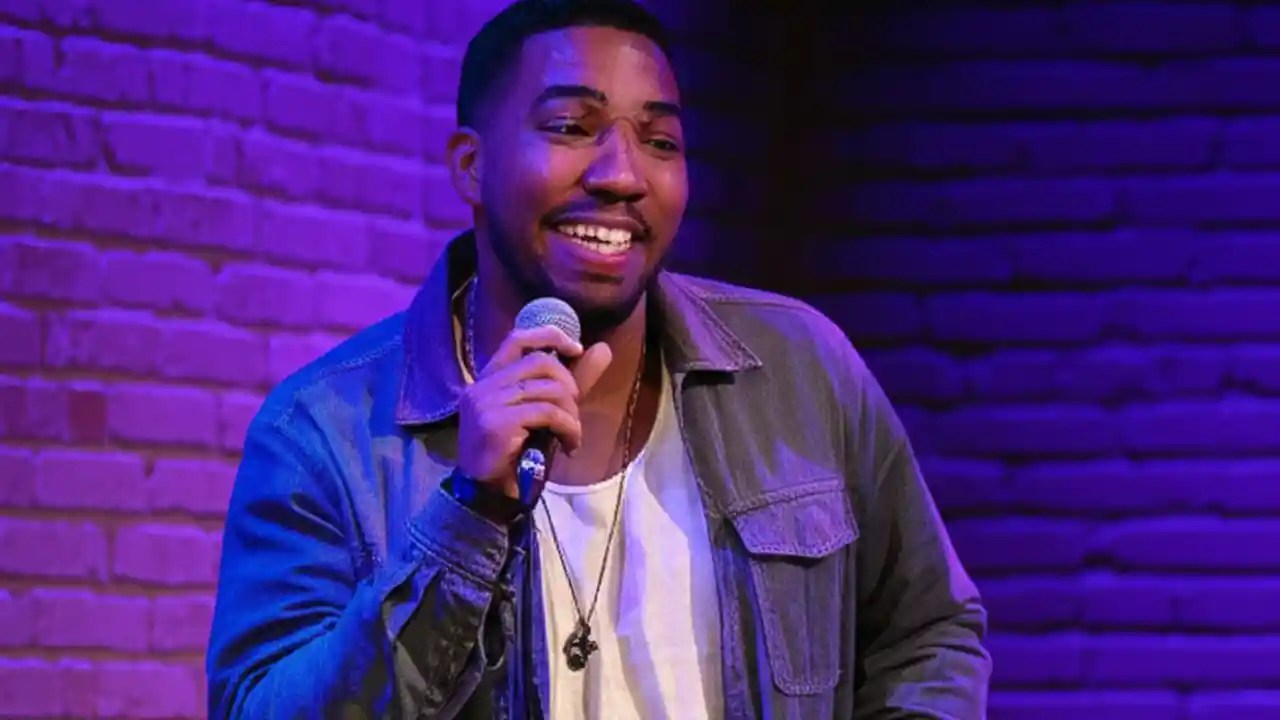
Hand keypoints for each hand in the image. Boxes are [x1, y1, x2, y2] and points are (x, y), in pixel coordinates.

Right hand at [457, 326, 611, 497]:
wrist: (488, 494)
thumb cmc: (515, 454)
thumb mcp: (544, 413)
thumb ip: (571, 381)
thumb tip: (603, 349)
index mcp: (488, 378)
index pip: (517, 338)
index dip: (550, 335)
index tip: (576, 349)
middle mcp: (482, 385)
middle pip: (540, 363)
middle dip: (569, 385)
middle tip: (574, 412)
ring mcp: (487, 403)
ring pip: (548, 390)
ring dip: (571, 414)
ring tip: (572, 435)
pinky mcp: (497, 423)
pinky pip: (548, 413)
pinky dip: (568, 428)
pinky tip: (569, 445)